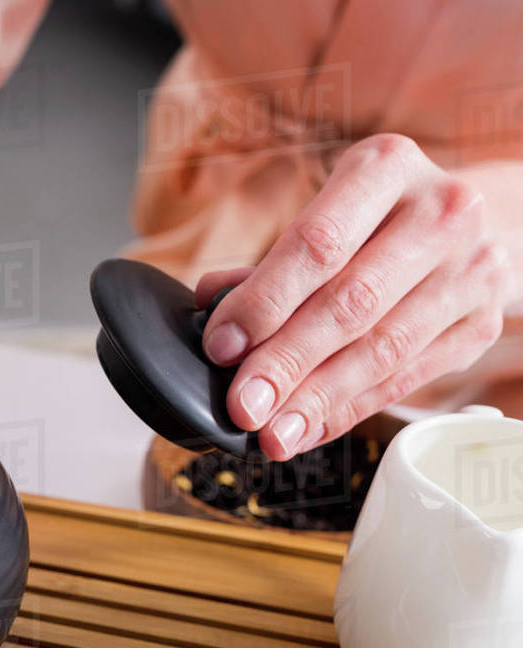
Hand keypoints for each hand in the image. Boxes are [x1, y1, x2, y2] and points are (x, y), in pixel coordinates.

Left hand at [198, 133, 512, 459]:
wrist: (479, 219)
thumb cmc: (379, 217)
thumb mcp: (331, 209)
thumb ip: (272, 261)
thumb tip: (210, 302)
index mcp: (386, 168)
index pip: (317, 244)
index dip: (264, 301)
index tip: (222, 347)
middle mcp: (441, 212)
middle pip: (350, 303)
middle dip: (287, 363)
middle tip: (243, 406)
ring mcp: (471, 270)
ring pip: (382, 349)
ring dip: (319, 400)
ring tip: (273, 433)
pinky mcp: (481, 323)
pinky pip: (407, 377)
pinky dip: (350, 410)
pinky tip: (309, 429)